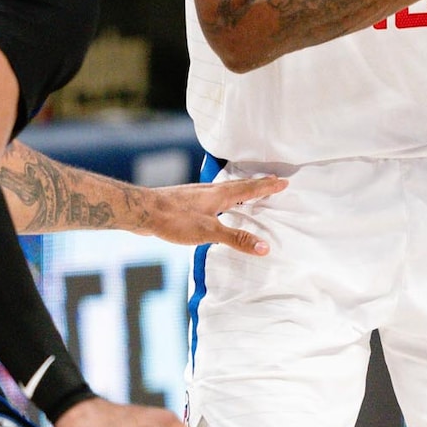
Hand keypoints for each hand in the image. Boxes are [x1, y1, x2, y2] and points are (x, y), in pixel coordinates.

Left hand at [146, 175, 286, 255]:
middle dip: (257, 184)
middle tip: (272, 180)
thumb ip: (236, 238)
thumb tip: (264, 247)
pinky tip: (215, 206)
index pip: (249, 189)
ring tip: (248, 191)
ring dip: (240, 189)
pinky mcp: (185, 202)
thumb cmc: (174, 219)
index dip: (267, 187)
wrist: (142, 211)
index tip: (283, 181)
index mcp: (219, 195)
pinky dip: (223, 198)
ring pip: (225, 189)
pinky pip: (212, 197)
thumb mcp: (209, 232)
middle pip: (239, 185)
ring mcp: (196, 195)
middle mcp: (210, 191)